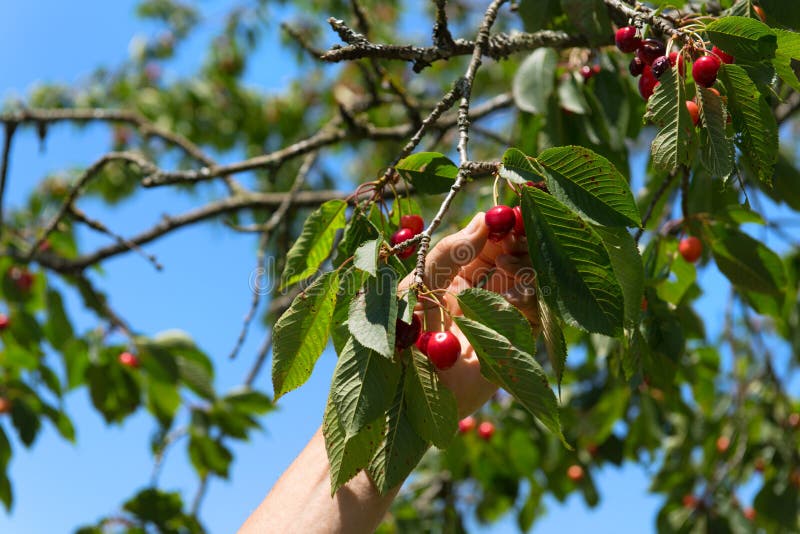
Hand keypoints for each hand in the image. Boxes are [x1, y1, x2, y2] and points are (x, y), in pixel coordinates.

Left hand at [399, 212, 540, 416]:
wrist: (406, 394)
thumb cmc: (400, 334)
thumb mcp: (418, 280)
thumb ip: (450, 250)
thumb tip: (485, 218)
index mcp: (453, 272)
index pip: (486, 239)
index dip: (502, 225)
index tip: (512, 212)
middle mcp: (479, 290)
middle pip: (514, 254)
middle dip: (519, 240)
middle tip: (519, 232)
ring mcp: (497, 314)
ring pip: (529, 278)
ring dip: (524, 266)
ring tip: (506, 266)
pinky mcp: (513, 341)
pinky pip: (534, 312)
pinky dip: (531, 298)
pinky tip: (514, 298)